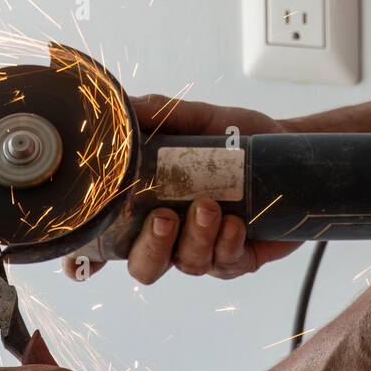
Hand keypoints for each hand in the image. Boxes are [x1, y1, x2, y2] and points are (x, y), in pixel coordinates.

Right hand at [63, 95, 298, 283]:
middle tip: (165, 218)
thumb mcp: (197, 118)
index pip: (108, 243)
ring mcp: (206, 249)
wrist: (289, 149)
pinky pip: (225, 265)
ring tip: (209, 205)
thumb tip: (124, 104)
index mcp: (151, 205)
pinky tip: (235, 223)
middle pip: (143, 267)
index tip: (81, 260)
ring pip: (186, 265)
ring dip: (195, 238)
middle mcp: (174, 234)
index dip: (87, 258)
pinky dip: (227, 244)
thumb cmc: (237, 137)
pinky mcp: (240, 257)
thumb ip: (159, 112)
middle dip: (150, 249)